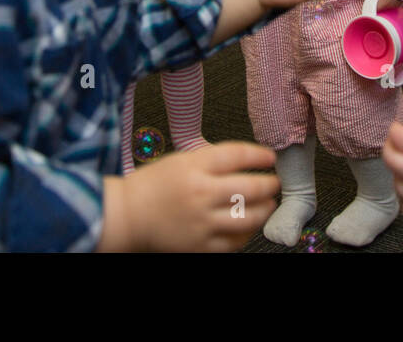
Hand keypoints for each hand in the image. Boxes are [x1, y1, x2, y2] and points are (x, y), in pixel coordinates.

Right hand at [102, 142, 278, 251]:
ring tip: (268, 204)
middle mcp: (200, 194)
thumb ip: (213, 160)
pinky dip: (247, 232)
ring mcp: (201, 222)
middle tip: (275, 183)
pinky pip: (235, 242)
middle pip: (250, 188)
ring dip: (265, 209)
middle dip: (270, 185)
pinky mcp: (199, 246)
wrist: (127, 216)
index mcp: (193, 167)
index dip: (260, 156)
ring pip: (249, 217)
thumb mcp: (181, 160)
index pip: (237, 155)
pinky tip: (248, 224)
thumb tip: (249, 161)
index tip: (269, 158)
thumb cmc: (154, 185)